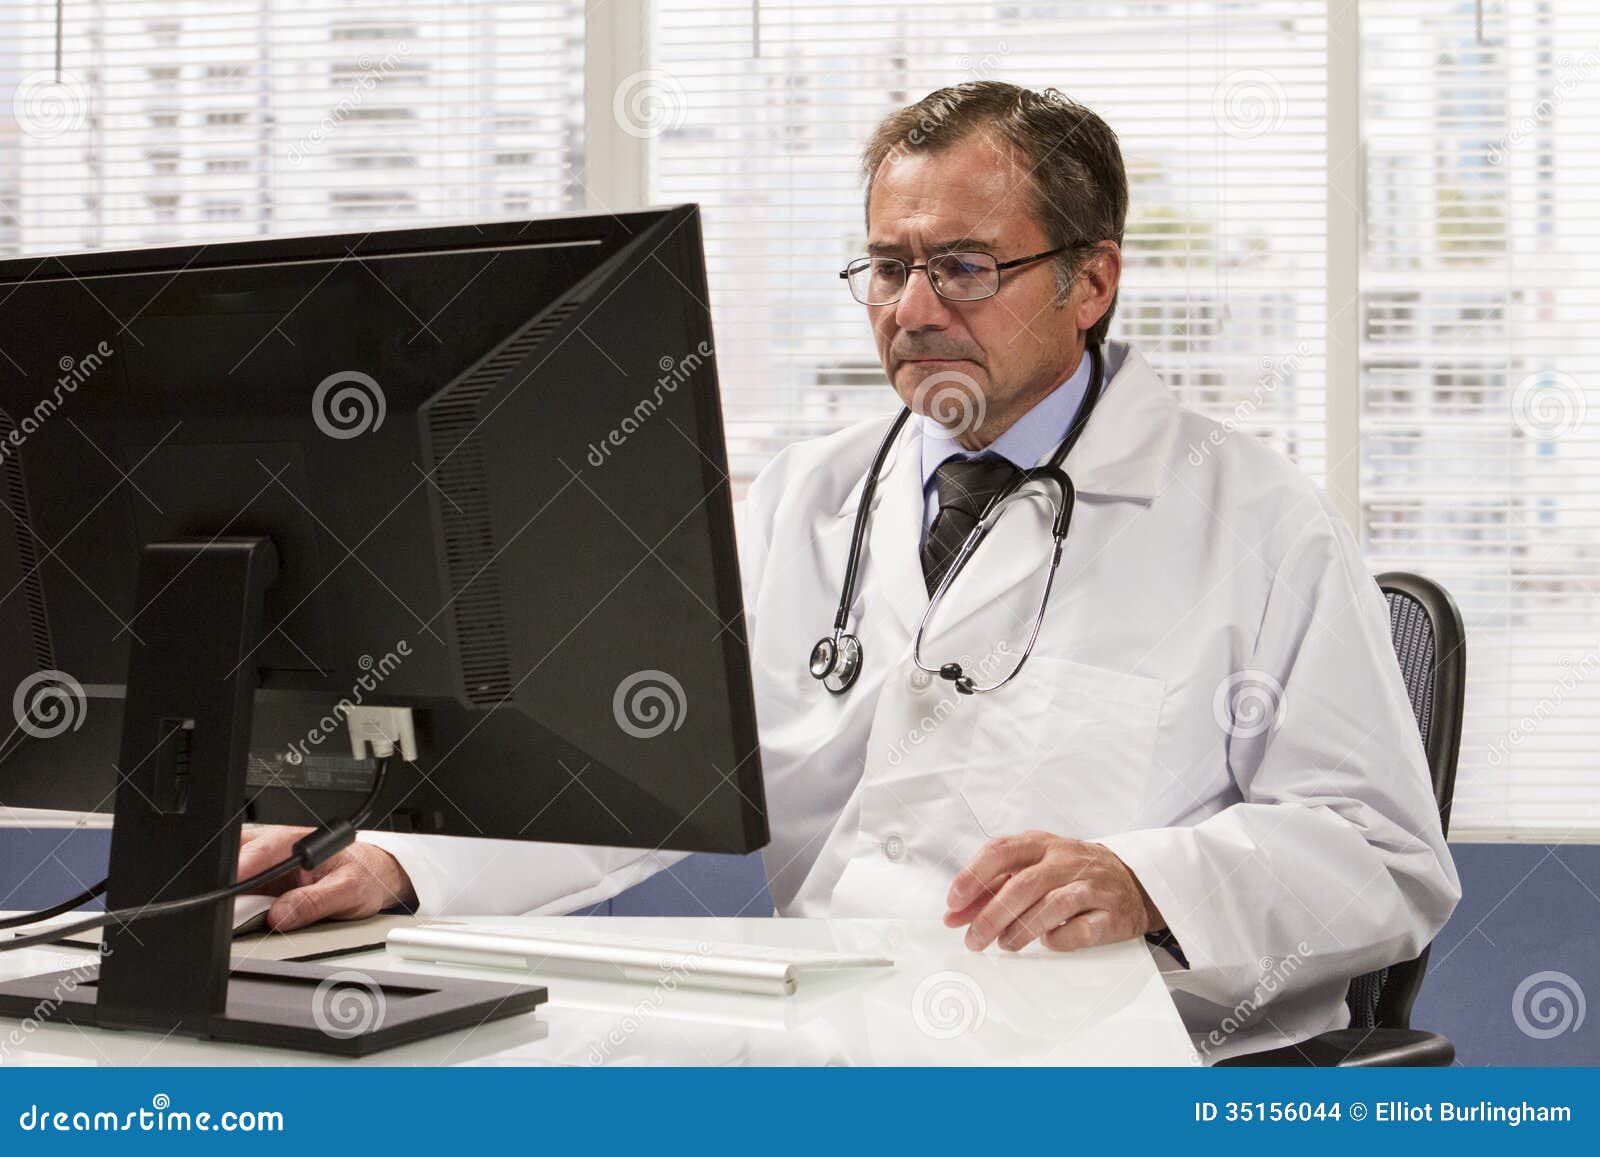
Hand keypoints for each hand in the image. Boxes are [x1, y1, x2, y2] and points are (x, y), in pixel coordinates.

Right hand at [237, 825, 416, 932]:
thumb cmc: (365, 873)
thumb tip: (280, 915)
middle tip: (231, 913)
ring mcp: (266, 867)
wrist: (373, 875)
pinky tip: (246, 921)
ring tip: (241, 921)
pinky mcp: (263, 885)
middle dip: (227, 884)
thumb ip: (315, 901)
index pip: (258, 850)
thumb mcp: (349, 888)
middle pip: (234, 860)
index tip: (229, 891)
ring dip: (232, 899)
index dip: (239, 870)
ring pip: (232, 877)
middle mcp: (275, 850)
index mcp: (295, 841)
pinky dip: (238, 908)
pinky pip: (240, 895)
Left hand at [944, 831, 1162, 952]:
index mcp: (1041, 844)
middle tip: (973, 940)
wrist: (1130, 881)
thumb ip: (992, 890)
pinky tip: (1047, 942)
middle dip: (991, 916)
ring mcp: (1091, 885)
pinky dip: (1058, 940)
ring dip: (1021, 930)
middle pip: (1023, 884)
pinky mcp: (1111, 914)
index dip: (972, 876)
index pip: (1000, 851)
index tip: (954, 902)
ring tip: (1005, 944)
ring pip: (1051, 906)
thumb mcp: (1032, 870)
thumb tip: (953, 915)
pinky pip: (1080, 930)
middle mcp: (1066, 860)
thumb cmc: (1070, 875)